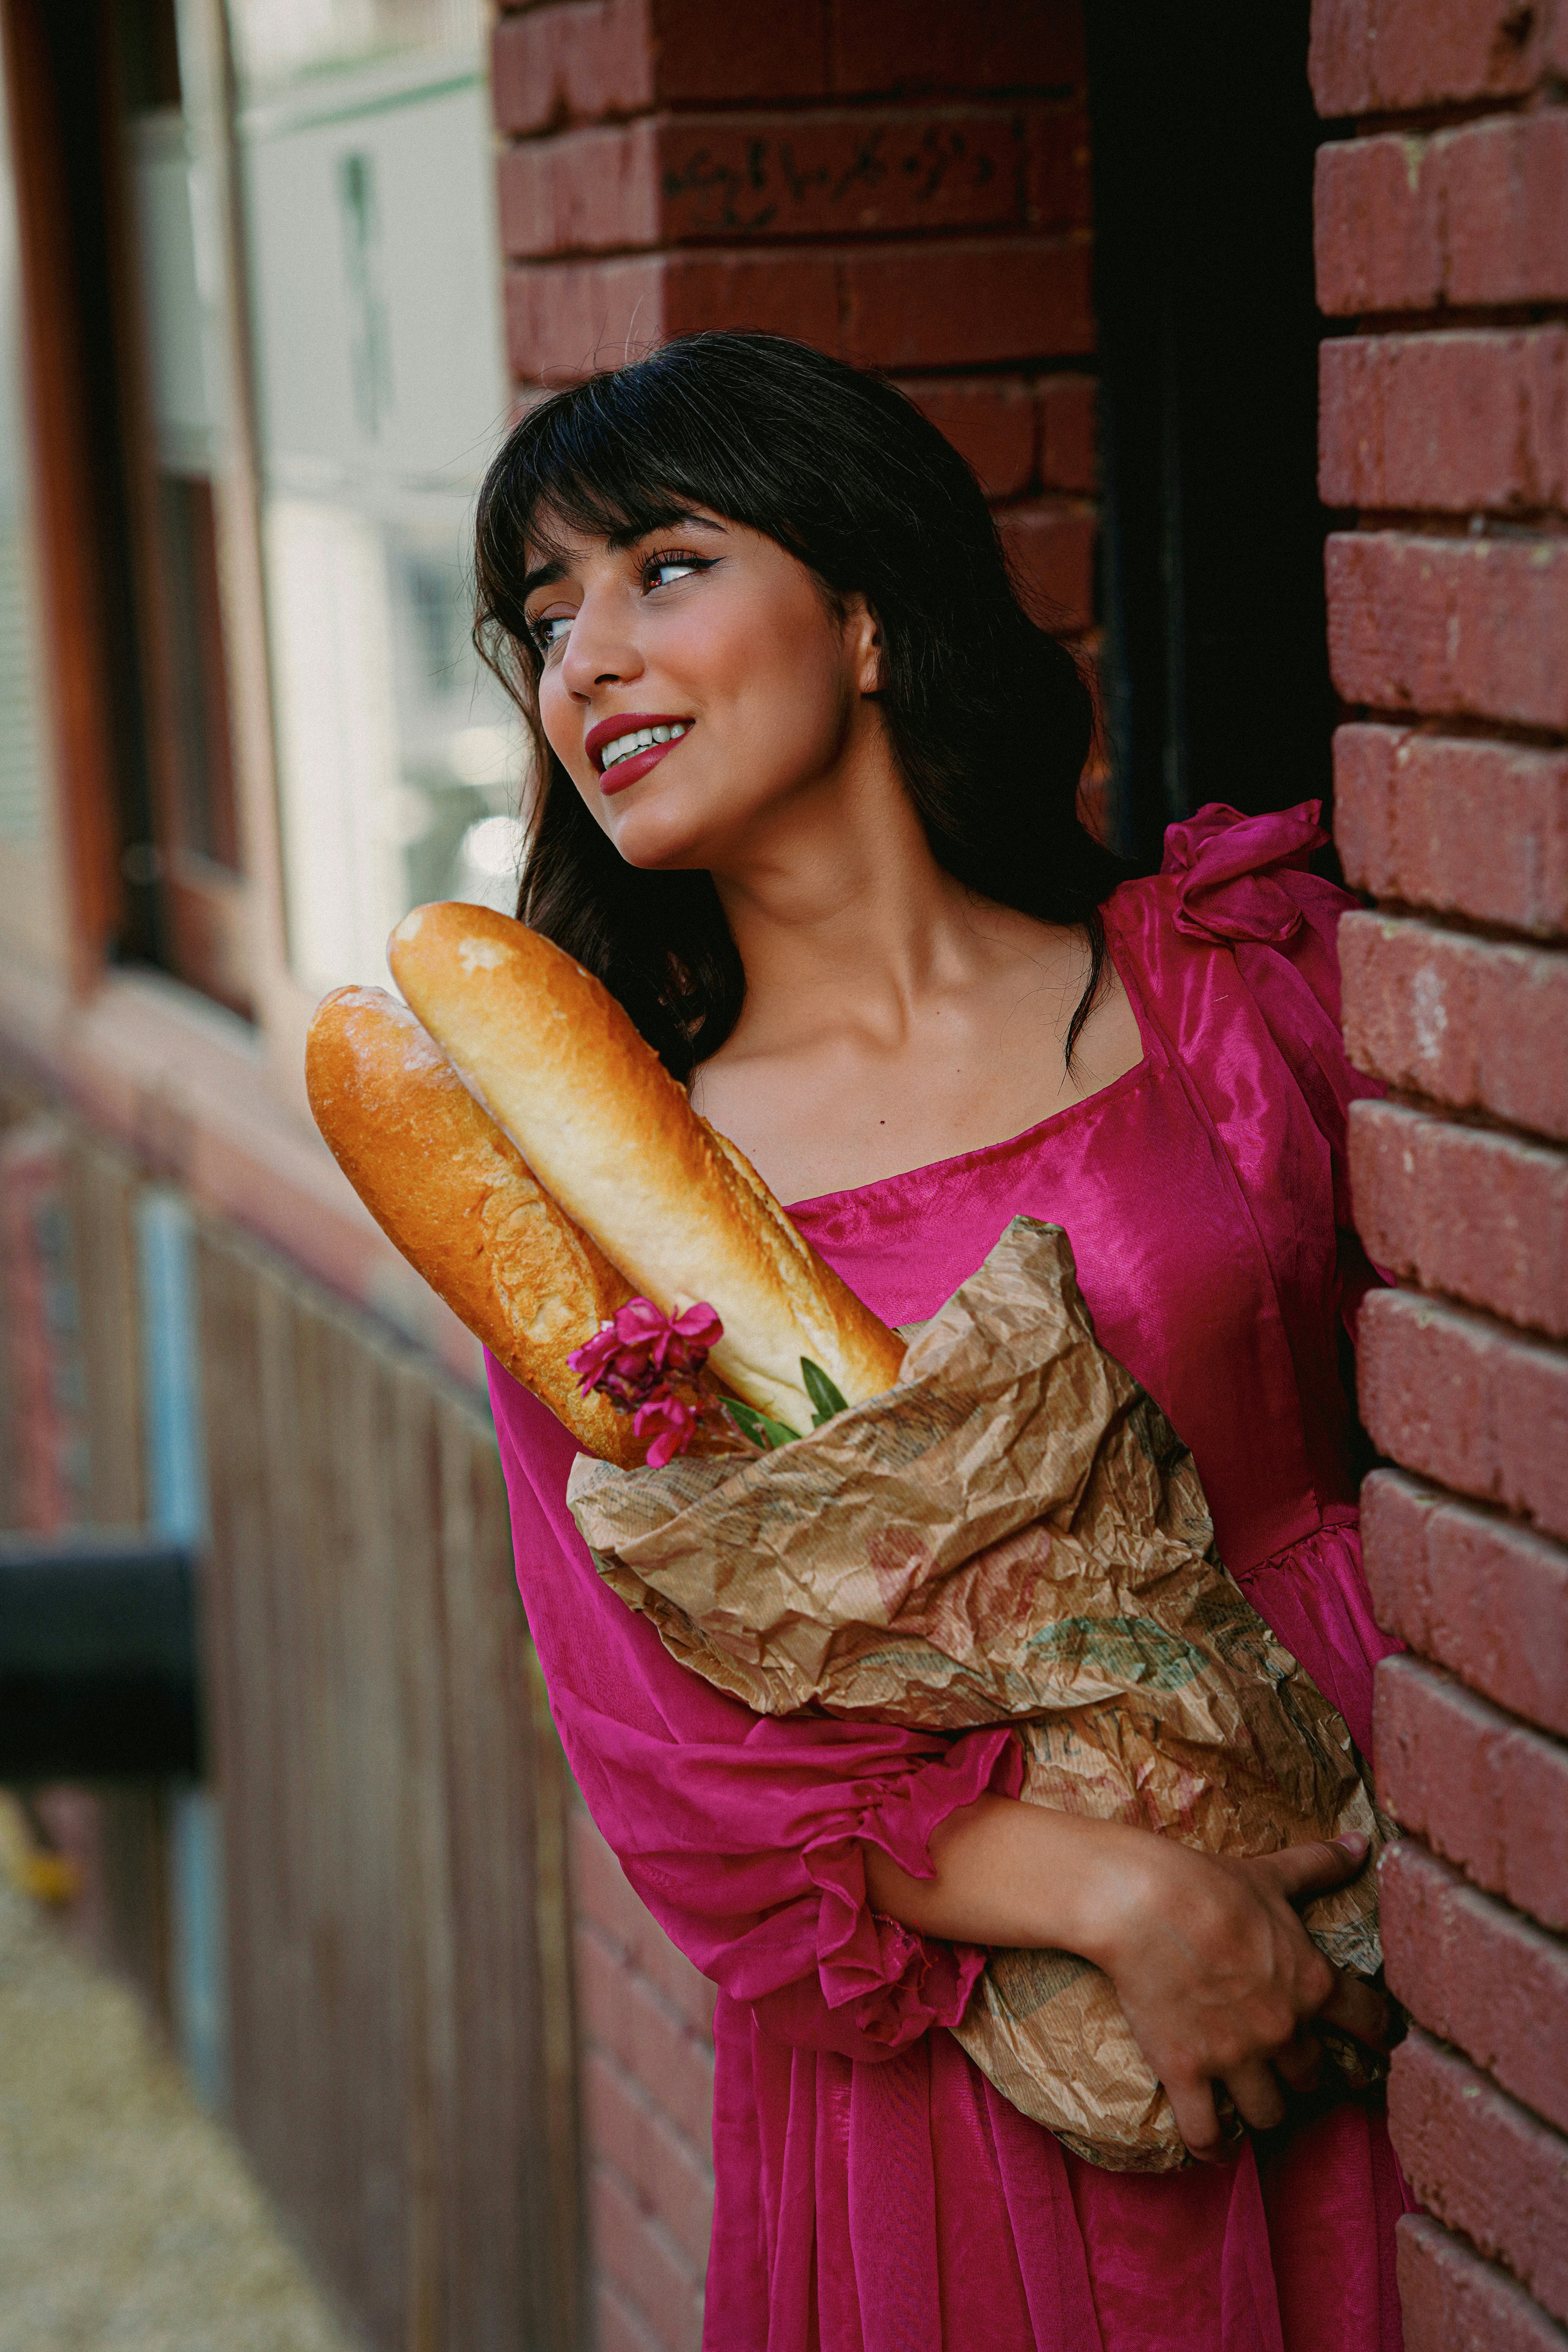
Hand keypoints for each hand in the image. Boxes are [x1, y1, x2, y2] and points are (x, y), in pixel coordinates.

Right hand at [1082, 1832, 1390, 2162]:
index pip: (1370, 2023)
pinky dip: (1213, 2146)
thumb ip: (1320, 1865)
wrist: (1140, 1901)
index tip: (1382, 2048)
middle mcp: (1284, 2030)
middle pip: (1314, 2079)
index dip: (1381, 2037)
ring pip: (1269, 2114)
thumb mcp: (1271, 1873)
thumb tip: (1362, 1845)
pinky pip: (1208, 2134)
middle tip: (1296, 2069)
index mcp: (1312, 1983)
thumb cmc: (1207, 1883)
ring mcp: (1236, 2058)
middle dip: (1308, 2076)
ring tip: (1254, 2100)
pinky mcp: (1188, 2072)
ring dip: (1264, 2109)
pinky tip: (1214, 2145)